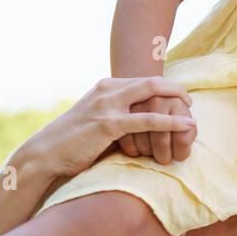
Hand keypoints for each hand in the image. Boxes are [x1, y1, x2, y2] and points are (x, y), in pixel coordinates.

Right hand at [22, 77, 196, 177]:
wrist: (45, 155)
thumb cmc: (73, 143)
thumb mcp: (97, 121)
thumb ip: (118, 116)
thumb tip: (143, 124)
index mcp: (105, 87)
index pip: (142, 80)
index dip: (164, 88)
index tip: (178, 98)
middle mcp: (107, 90)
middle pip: (151, 81)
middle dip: (174, 88)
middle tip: (189, 100)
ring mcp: (107, 105)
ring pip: (151, 93)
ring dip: (176, 100)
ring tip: (192, 110)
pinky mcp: (108, 124)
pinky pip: (147, 120)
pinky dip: (170, 122)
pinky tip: (186, 125)